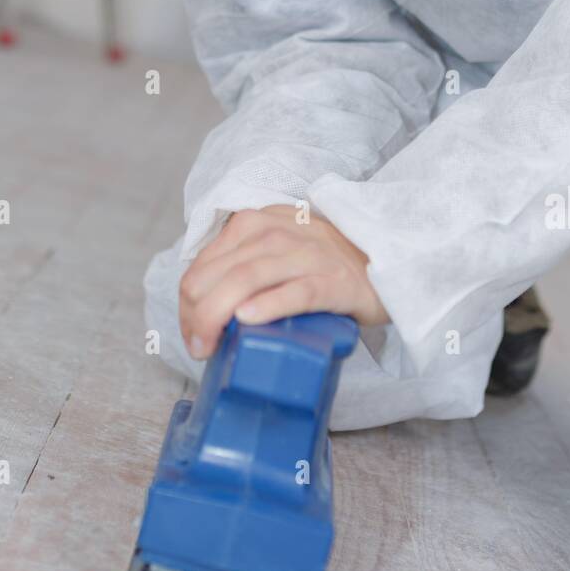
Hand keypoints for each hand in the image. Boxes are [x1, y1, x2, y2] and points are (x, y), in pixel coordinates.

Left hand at [178, 203, 389, 359]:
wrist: (383, 261)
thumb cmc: (319, 263)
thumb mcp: (273, 248)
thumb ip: (240, 262)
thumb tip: (198, 303)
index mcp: (254, 224)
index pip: (203, 264)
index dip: (187, 302)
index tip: (190, 332)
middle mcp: (277, 233)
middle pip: (220, 274)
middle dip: (197, 315)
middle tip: (198, 346)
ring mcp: (307, 256)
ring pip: (247, 280)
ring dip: (218, 315)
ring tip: (210, 344)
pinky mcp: (334, 282)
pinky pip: (296, 292)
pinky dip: (268, 306)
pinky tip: (248, 319)